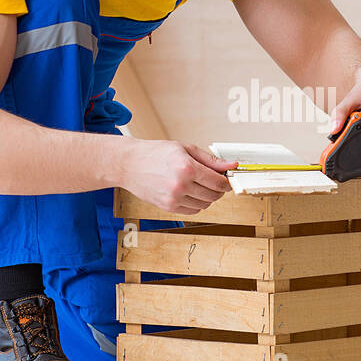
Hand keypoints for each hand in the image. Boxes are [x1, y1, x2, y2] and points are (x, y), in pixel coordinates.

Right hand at [120, 139, 238, 214]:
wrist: (129, 165)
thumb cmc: (155, 153)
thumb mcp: (185, 149)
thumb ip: (210, 159)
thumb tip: (231, 165)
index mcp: (187, 167)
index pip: (218, 182)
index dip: (226, 182)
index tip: (226, 180)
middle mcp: (181, 185)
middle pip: (213, 195)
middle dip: (219, 190)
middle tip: (215, 182)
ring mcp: (174, 198)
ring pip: (204, 205)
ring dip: (207, 197)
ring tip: (199, 185)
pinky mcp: (168, 207)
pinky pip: (192, 211)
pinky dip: (196, 204)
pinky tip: (190, 192)